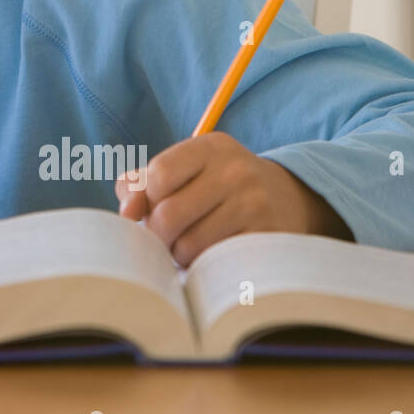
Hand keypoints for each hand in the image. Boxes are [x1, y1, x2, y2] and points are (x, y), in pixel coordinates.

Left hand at [114, 130, 351, 266]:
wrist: (286, 198)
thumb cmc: (216, 185)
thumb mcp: (184, 170)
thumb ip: (142, 184)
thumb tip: (127, 213)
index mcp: (209, 147)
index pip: (159, 175)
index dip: (147, 200)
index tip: (153, 208)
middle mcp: (236, 170)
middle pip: (169, 215)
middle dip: (158, 235)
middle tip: (164, 238)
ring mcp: (256, 204)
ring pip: (189, 245)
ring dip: (179, 255)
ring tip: (188, 247)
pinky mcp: (268, 237)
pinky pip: (215, 262)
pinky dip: (203, 266)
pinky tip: (209, 256)